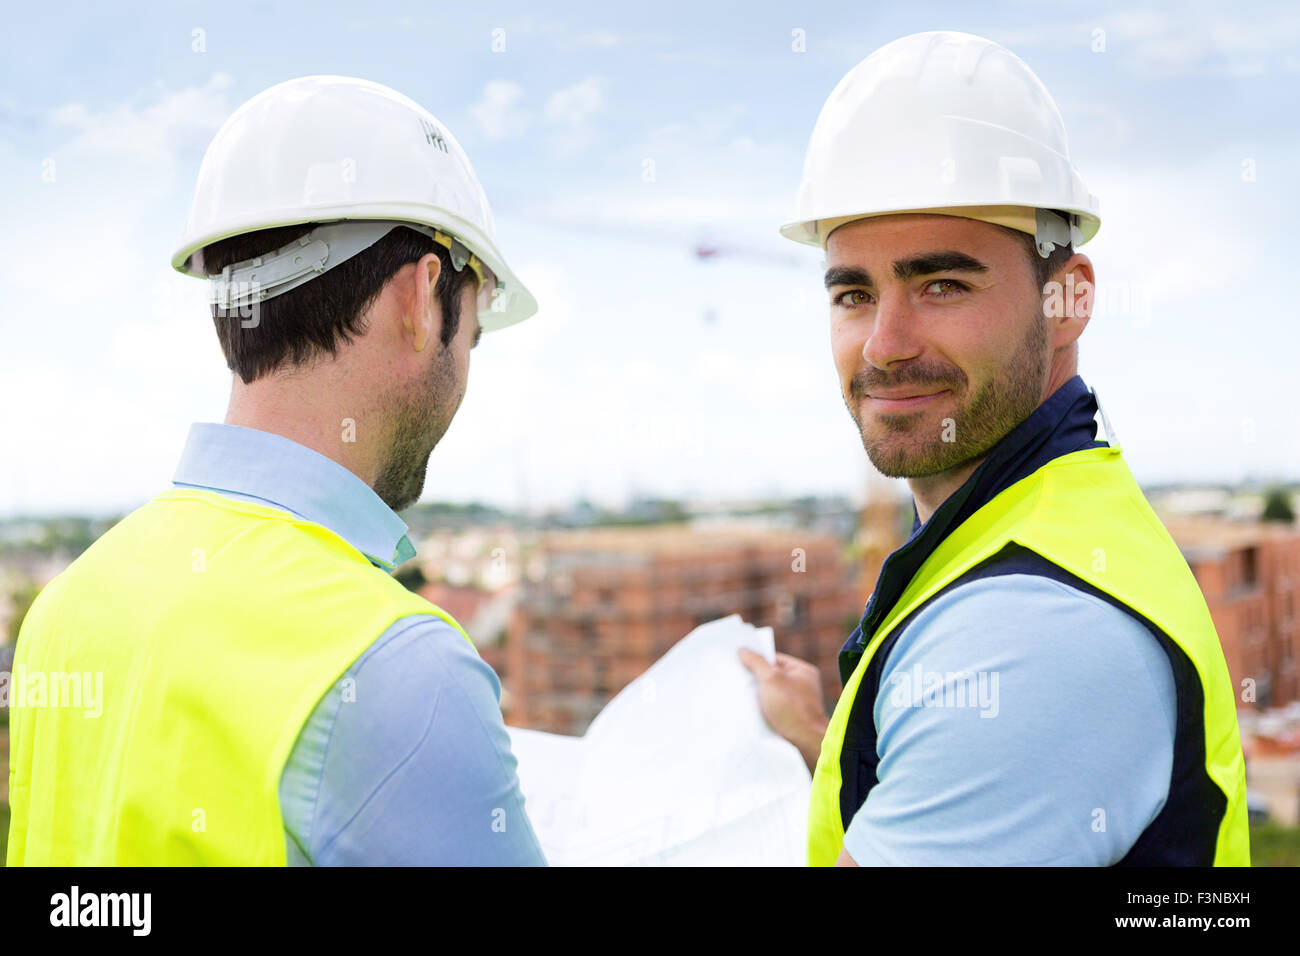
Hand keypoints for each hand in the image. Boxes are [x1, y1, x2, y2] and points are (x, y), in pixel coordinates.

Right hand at [738, 648, 828, 773]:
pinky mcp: (791, 720)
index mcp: (802, 671)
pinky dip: (761, 711)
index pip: (775, 659)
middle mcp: (802, 687)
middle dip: (755, 679)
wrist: (806, 742)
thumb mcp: (770, 679)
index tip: (738, 660)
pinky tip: (749, 713)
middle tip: (736, 678)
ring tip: (739, 697)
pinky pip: (772, 710)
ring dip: (757, 697)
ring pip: (770, 695)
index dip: (756, 659)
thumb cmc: (792, 708)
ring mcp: (797, 704)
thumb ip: (756, 662)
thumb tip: (743, 650)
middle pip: (771, 677)